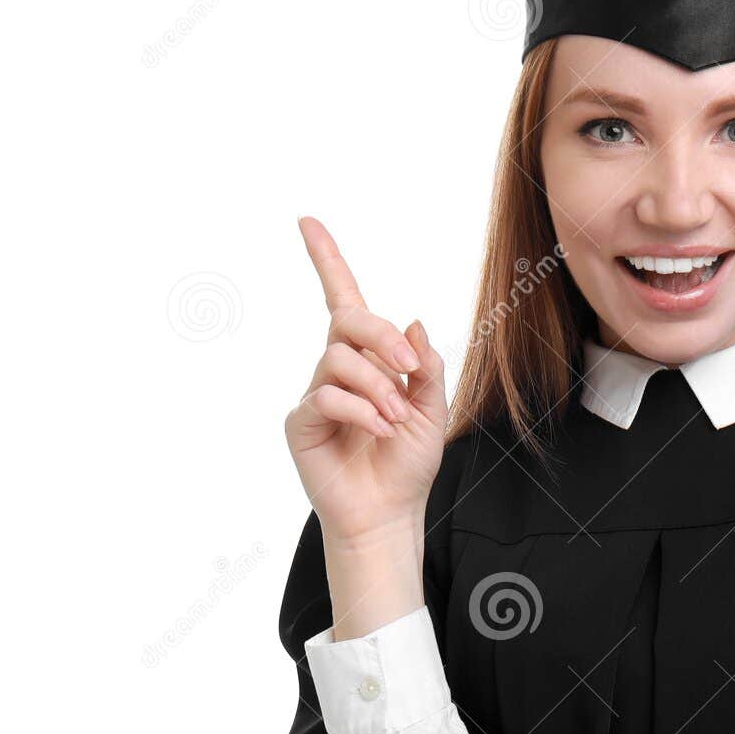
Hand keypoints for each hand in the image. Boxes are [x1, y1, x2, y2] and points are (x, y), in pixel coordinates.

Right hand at [285, 216, 446, 546]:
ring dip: (378, 385)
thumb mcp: (433, 409)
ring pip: (340, 359)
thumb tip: (412, 320)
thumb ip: (426, 365)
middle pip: (347, 321)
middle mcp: (336, 369)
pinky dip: (360, 409)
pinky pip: (325, 396)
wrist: (389, 512)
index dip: (326, 259)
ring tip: (397, 419)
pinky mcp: (302, 423)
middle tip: (412, 370)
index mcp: (368, 358)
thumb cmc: (407, 463)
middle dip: (382, 338)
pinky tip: (380, 431)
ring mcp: (315, 393)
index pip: (342, 298)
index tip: (307, 221)